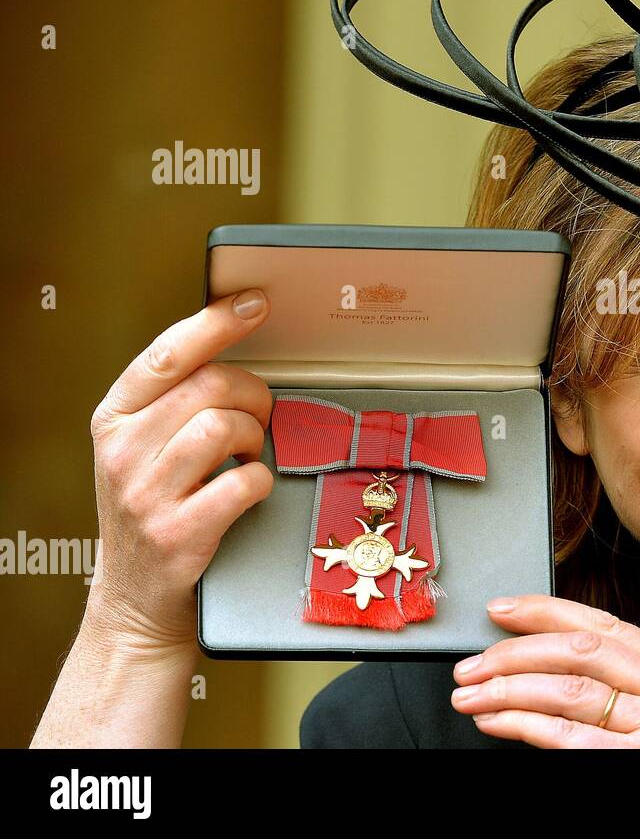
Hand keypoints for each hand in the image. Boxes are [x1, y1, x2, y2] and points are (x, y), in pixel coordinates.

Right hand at [86, 288, 274, 649]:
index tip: (255, 302)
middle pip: (211, 384)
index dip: (217, 321)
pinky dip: (261, 481)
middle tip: (260, 418)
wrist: (135, 601)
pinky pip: (244, 481)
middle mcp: (121, 451)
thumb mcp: (144, 449)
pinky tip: (250, 489)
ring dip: (255, 437)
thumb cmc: (155, 511)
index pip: (168, 352)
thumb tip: (236, 350)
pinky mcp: (177, 533)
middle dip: (253, 394)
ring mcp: (145, 495)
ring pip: (225, 426)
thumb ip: (176, 402)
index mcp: (114, 418)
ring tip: (248, 455)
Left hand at [449, 594, 639, 747]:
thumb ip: (619, 684)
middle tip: (473, 665)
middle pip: (581, 653)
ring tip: (472, 696)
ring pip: (569, 691)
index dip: (546, 612)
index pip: (603, 627)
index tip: (502, 610)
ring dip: (508, 690)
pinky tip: (497, 722)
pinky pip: (569, 737)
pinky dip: (524, 725)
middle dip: (516, 654)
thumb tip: (536, 658)